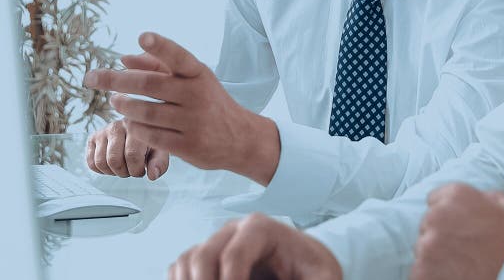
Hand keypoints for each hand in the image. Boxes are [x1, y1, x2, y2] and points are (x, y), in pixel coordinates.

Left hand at [84, 32, 280, 184]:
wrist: (240, 137)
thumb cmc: (208, 100)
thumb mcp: (193, 79)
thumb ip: (159, 65)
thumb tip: (124, 58)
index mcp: (198, 73)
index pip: (178, 56)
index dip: (161, 46)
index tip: (142, 36)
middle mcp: (196, 95)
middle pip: (149, 85)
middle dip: (114, 80)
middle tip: (91, 78)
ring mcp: (192, 122)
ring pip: (144, 113)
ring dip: (122, 107)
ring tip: (114, 101)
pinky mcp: (187, 146)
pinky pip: (149, 136)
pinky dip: (134, 128)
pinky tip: (129, 122)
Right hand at [85, 119, 169, 180]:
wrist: (138, 128)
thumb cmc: (149, 141)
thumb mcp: (160, 150)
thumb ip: (160, 163)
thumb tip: (152, 175)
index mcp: (136, 126)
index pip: (132, 155)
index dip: (137, 170)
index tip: (142, 169)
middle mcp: (117, 126)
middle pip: (113, 160)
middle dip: (124, 172)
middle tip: (131, 169)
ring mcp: (103, 131)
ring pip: (100, 162)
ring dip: (112, 172)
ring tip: (123, 166)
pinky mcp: (93, 138)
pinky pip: (91, 162)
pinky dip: (101, 170)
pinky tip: (112, 165)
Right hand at [169, 213, 342, 279]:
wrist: (307, 262)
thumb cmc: (315, 270)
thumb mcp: (322, 279)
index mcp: (261, 228)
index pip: (233, 255)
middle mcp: (233, 229)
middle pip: (203, 255)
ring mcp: (217, 240)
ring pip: (187, 260)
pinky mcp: (208, 256)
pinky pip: (181, 267)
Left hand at [411, 183, 503, 279]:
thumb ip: (492, 199)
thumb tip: (484, 197)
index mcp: (457, 195)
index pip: (435, 199)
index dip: (449, 215)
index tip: (459, 229)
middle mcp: (437, 214)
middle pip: (428, 224)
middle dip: (442, 236)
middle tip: (464, 251)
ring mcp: (428, 244)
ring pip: (424, 248)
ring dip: (437, 257)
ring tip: (462, 267)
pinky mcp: (422, 270)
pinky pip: (420, 272)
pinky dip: (432, 275)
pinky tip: (453, 277)